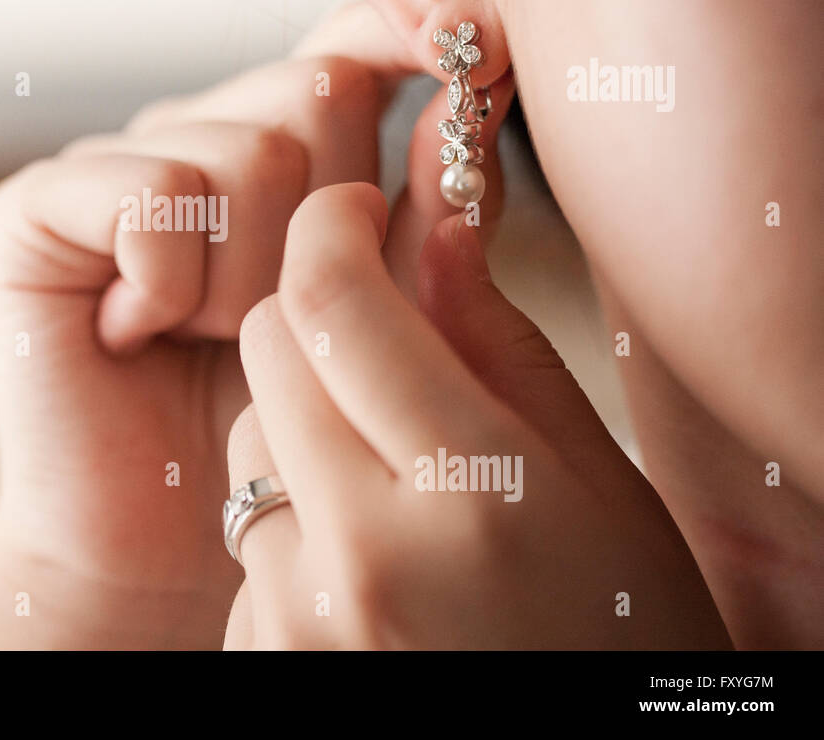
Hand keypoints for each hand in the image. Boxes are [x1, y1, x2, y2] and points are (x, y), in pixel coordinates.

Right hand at [0, 5, 499, 647]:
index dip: (409, 32)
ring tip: (205, 338)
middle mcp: (191, 135)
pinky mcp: (34, 205)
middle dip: (327, 229)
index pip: (349, 41)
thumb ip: (425, 213)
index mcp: (272, 146)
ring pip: (247, 153)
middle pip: (316, 92)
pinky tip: (137, 332)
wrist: (159, 543)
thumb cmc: (275, 432)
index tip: (475, 50)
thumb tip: (467, 101)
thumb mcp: (379, 315)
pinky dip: (169, 283)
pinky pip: (154, 195)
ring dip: (248, 279)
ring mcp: (111, 162)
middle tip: (272, 317)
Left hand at [224, 183, 732, 648]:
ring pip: (250, 447)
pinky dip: (294, 529)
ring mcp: (299, 617)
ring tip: (390, 494)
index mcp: (472, 492)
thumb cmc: (616, 637)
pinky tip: (367, 573)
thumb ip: (498, 346)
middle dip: (312, 322)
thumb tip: (431, 225)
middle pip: (268, 353)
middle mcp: (366, 555)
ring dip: (302, 435)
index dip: (327, 227)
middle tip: (374, 343)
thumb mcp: (595, 485)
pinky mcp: (259, 655)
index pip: (334, 304)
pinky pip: (249, 540)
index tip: (345, 211)